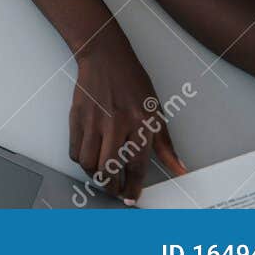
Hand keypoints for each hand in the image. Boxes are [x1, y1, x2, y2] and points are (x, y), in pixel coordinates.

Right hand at [72, 34, 188, 201]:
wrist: (104, 57)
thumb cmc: (131, 81)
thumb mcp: (156, 112)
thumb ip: (166, 145)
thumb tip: (179, 168)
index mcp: (139, 123)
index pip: (136, 166)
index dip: (133, 187)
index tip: (132, 197)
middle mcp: (116, 123)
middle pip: (109, 169)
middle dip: (112, 188)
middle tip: (116, 191)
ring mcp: (94, 120)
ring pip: (89, 163)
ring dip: (95, 176)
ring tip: (103, 176)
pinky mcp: (77, 117)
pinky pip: (75, 150)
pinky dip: (81, 161)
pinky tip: (90, 159)